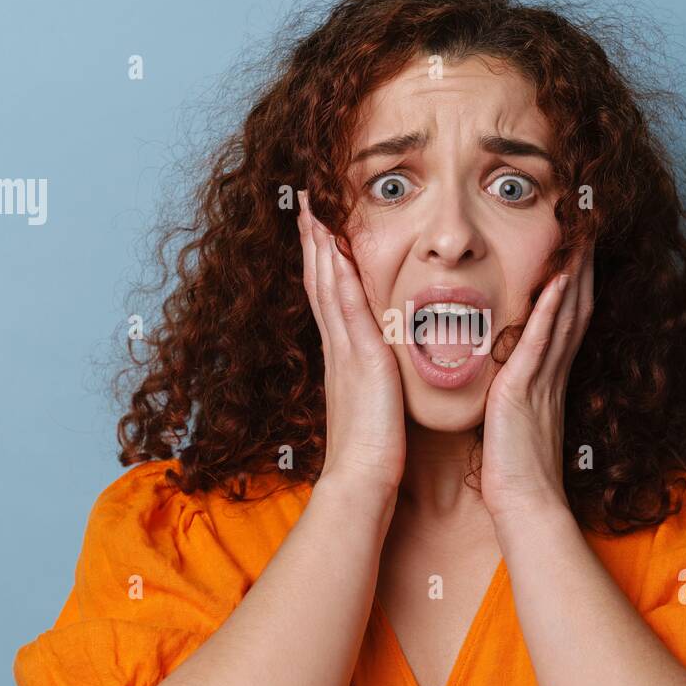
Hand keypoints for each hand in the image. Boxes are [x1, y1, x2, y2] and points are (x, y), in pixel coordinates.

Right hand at [296, 190, 405, 497]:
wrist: (361, 482)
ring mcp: (345, 351)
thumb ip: (375, 383)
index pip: (329, 298)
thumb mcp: (374, 406)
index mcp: (344, 358)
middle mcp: (338, 348)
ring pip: (326, 286)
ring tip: (312, 209)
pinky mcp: (359, 359)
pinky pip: (345, 307)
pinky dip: (336, 275)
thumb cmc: (372, 453)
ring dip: (319, 245)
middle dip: (313, 241)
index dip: (321, 262)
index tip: (318, 230)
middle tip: (305, 203)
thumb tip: (380, 373)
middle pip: (319, 281)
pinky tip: (333, 247)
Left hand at [480, 246, 594, 526]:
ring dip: (575, 273)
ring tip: (582, 235)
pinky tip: (559, 280)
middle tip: (590, 225)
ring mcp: (542, 379)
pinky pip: (542, 341)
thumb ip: (516, 394)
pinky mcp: (525, 388)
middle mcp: (553, 372)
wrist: (524, 503)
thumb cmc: (515, 470)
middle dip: (583, 265)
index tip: (579, 250)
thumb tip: (505, 378)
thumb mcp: (516, 420)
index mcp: (549, 379)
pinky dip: (553, 309)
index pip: (567, 320)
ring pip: (565, 315)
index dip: (575, 283)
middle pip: (576, 307)